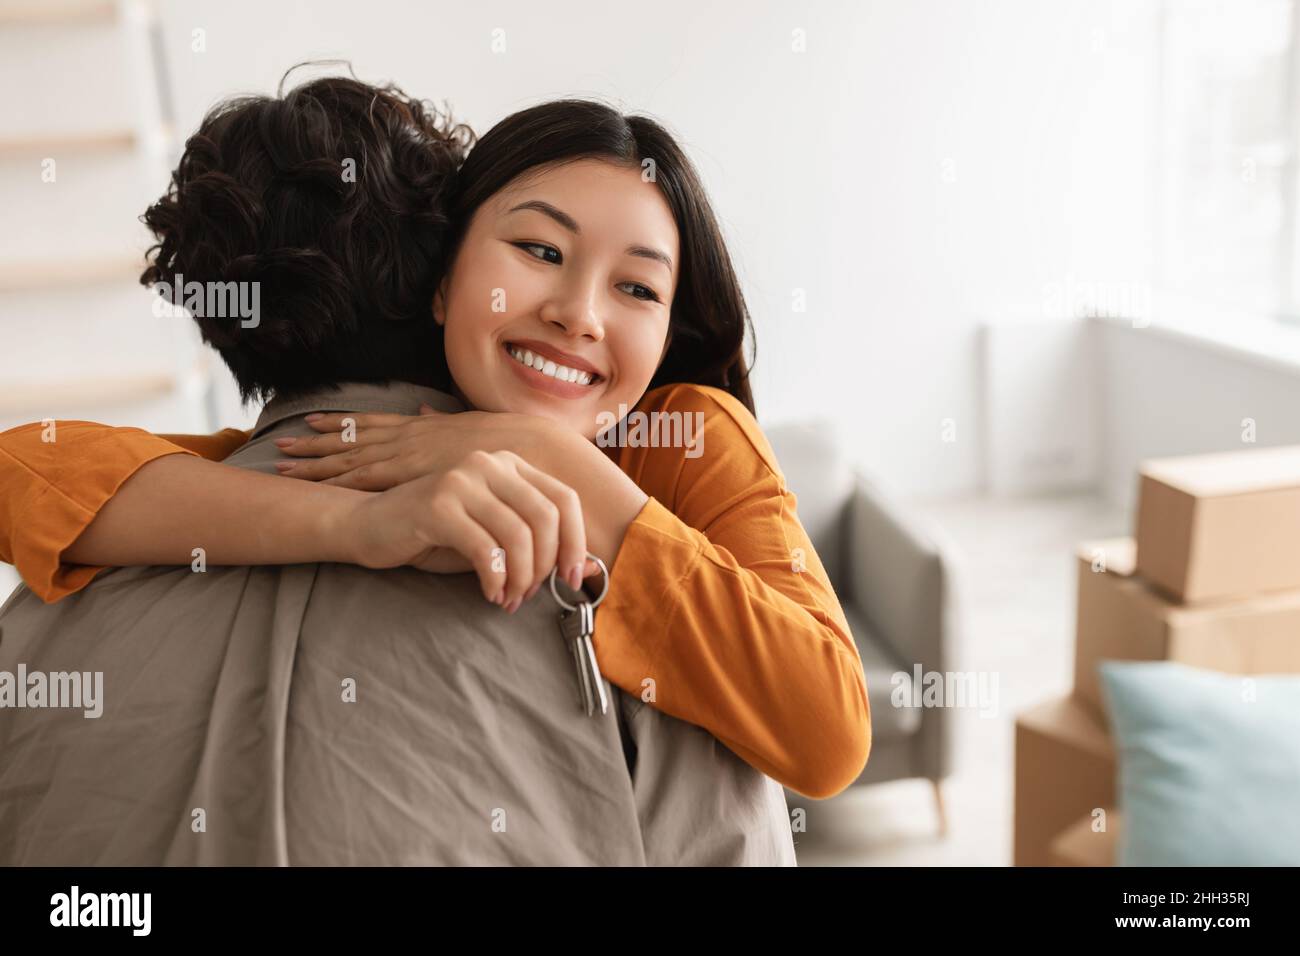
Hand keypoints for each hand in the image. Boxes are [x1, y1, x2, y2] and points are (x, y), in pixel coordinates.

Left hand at [273, 404, 557, 491]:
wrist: (527, 450)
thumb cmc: (507, 442)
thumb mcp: (469, 425)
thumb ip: (443, 419)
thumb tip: (425, 408)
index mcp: (422, 425)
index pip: (372, 423)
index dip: (341, 424)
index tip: (314, 421)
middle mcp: (407, 436)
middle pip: (350, 439)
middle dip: (315, 443)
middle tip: (278, 443)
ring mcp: (406, 454)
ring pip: (350, 459)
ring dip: (315, 463)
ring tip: (282, 466)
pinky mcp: (411, 475)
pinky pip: (366, 480)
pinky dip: (338, 483)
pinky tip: (314, 487)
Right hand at [337, 448, 595, 610]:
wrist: (369, 524)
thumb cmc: (434, 532)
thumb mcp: (490, 531)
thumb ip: (530, 540)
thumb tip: (583, 565)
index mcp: (509, 465)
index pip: (564, 499)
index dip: (576, 542)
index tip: (573, 578)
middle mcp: (489, 464)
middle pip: (546, 518)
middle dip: (545, 566)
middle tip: (530, 594)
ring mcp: (462, 481)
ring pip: (518, 536)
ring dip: (520, 578)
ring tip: (508, 598)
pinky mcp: (438, 505)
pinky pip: (486, 550)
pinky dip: (495, 579)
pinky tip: (490, 592)